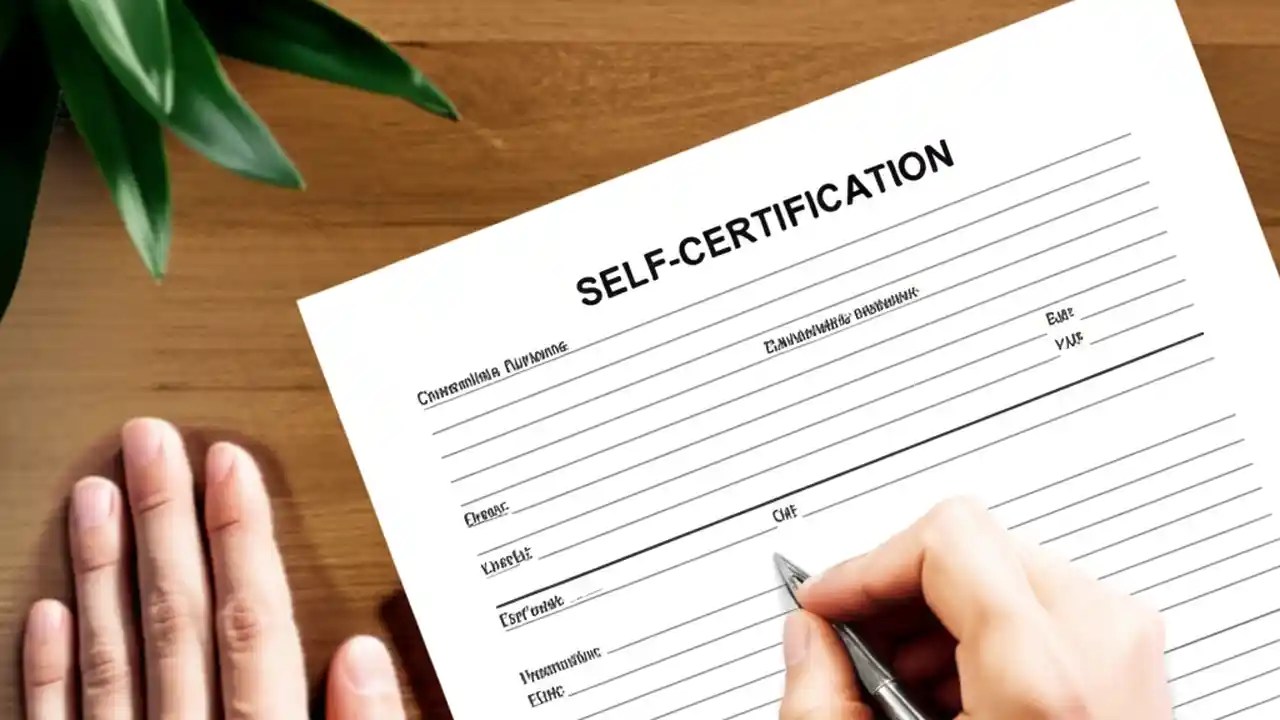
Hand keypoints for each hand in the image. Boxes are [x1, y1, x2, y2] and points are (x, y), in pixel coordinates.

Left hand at [22, 418, 408, 718]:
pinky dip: (51, 669)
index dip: (243, 539)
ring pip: (112, 657)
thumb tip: (365, 657)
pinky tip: (49, 610)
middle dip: (167, 522)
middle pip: (178, 621)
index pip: (253, 625)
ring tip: (96, 494)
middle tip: (150, 446)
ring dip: (105, 571)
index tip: (231, 468)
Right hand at [780, 497, 1172, 718]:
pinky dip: (987, 638)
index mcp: (1042, 679)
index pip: (948, 539)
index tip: (829, 602)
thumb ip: (820, 698)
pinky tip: (951, 698)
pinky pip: (1049, 612)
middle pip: (978, 549)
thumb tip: (808, 641)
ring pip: (1011, 573)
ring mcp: (1129, 661)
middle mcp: (1104, 652)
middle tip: (852, 644)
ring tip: (901, 685)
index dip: (868, 565)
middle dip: (900, 595)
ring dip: (940, 618)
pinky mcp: (1135, 675)